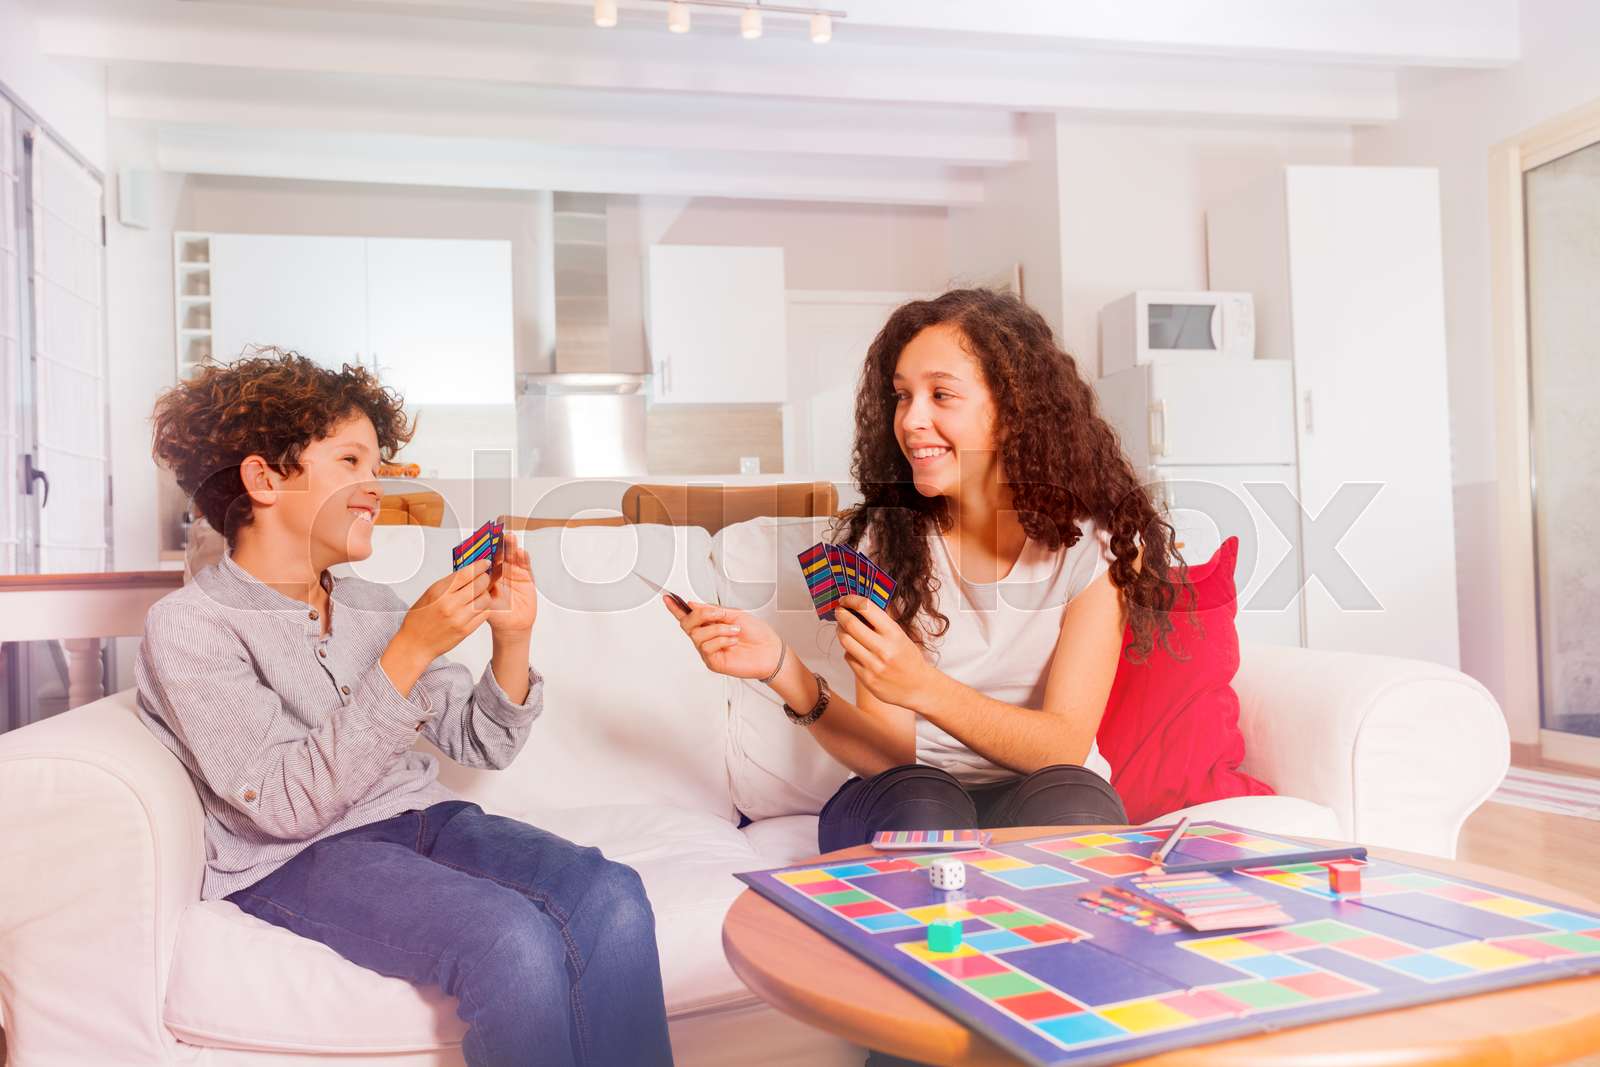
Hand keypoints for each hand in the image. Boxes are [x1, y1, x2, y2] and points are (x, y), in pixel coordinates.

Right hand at [398, 558, 492, 659]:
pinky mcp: (466, 630)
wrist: (415, 644)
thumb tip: (468, 572)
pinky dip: (484, 608)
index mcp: (439, 592)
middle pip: (480, 584)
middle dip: (485, 579)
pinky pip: (484, 614)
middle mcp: (450, 604)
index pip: (466, 573)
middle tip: (483, 579)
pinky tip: (477, 607)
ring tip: (479, 595)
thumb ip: (449, 584)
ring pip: (485, 599)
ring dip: (485, 594)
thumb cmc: (420, 619)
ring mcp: (459, 618)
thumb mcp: (429, 594)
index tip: (485, 563)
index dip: (479, 566)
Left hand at [484, 530, 536, 638]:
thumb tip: (473, 579)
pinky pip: (525, 565)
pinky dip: (524, 558)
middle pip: (500, 554)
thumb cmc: (496, 615)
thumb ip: (480, 591)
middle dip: (499, 543)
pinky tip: (521, 552)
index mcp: (488, 575)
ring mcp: (514, 573)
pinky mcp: (526, 577)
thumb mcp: (484, 603)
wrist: (512, 626)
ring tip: (509, 538)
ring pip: (512, 557)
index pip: (486, 558)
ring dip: (511, 547)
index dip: (485, 548)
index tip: (483, 537)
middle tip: (498, 533)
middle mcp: (500, 572)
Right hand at [663, 597, 784, 680]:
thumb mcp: (735, 614)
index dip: (675, 607)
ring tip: (734, 631)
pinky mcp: (713, 662)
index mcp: (711, 625)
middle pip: (687, 624)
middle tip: (719, 615)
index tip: (667, 598)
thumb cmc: (757, 634)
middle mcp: (707, 638)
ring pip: (697, 636)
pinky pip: (707, 647)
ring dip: (718, 629)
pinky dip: (721, 640)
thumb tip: (693, 605)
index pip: (688, 616)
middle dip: (701, 616)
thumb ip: (712, 610)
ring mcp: (708, 651)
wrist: (770, 651)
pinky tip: (732, 642)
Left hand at [835, 594, 936, 707]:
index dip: (852, 600)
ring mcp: (874, 666)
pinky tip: (856, 649)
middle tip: (839, 611)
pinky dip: (849, 650)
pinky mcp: (866, 679)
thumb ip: (881, 622)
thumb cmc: (909, 658)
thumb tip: (860, 604)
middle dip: (841, 614)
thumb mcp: (901, 635)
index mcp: (894, 634)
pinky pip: (848, 658)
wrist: (918, 687)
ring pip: (845, 641)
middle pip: (850, 625)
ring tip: (843, 628)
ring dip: (841, 631)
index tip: (846, 599)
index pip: (867, 608)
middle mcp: (884, 649)